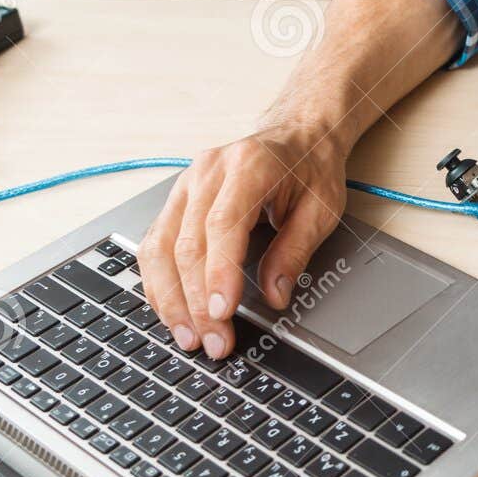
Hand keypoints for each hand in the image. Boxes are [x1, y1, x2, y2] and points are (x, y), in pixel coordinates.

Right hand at [138, 126, 348, 359]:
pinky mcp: (176, 198)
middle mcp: (208, 171)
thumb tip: (274, 297)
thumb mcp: (322, 209)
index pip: (222, 227)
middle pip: (186, 244)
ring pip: (160, 247)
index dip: (218, 275)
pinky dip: (160, 282)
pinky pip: (155, 244)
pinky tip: (172, 310)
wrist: (298, 134)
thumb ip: (296, 252)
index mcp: (249, 166)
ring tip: (188, 337)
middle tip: (213, 342)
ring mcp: (185, 183)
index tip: (222, 314)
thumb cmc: (310, 169)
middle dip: (196, 301)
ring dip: (170, 299)